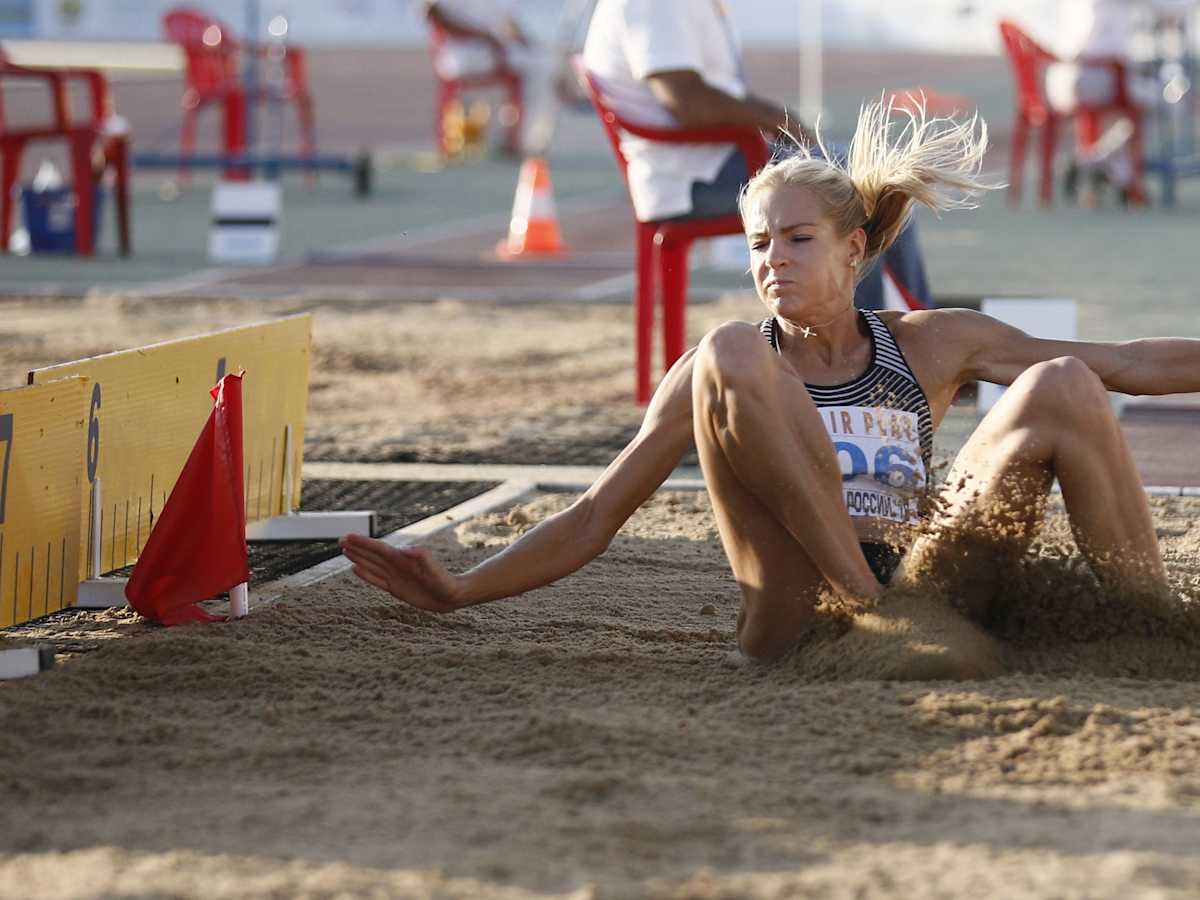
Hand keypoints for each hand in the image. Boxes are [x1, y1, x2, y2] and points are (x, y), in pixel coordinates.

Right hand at [339, 534, 462, 612]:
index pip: (378, 549)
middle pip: (371, 554)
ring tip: (345, 550)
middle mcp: (396, 566)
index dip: (363, 543)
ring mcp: (395, 576)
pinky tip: (355, 568)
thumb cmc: (444, 582)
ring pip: (371, 565)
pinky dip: (365, 574)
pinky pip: (376, 580)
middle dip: (356, 547)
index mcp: (402, 559)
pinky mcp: (395, 588)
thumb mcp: (434, 570)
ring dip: (358, 558)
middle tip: (340, 540)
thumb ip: (422, 558)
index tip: (348, 537)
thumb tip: (406, 549)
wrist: (451, 596)